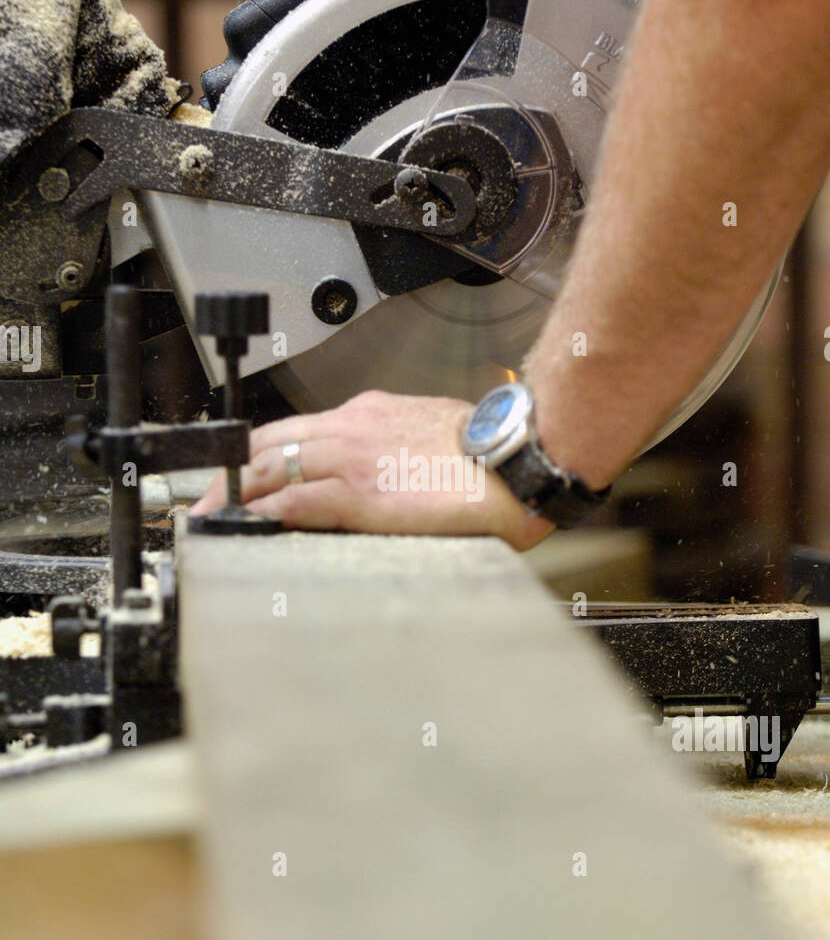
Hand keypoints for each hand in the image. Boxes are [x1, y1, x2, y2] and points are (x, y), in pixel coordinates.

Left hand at [188, 390, 553, 550]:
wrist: (515, 460)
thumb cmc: (487, 451)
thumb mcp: (431, 430)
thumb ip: (397, 444)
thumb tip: (388, 468)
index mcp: (369, 413)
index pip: (294, 429)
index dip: (256, 452)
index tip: (238, 473)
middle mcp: (351, 427)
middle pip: (268, 444)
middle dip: (230, 474)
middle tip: (205, 501)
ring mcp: (353, 458)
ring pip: (272, 469)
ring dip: (235, 496)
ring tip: (211, 519)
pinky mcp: (361, 493)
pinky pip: (297, 501)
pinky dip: (264, 513)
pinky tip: (246, 526)